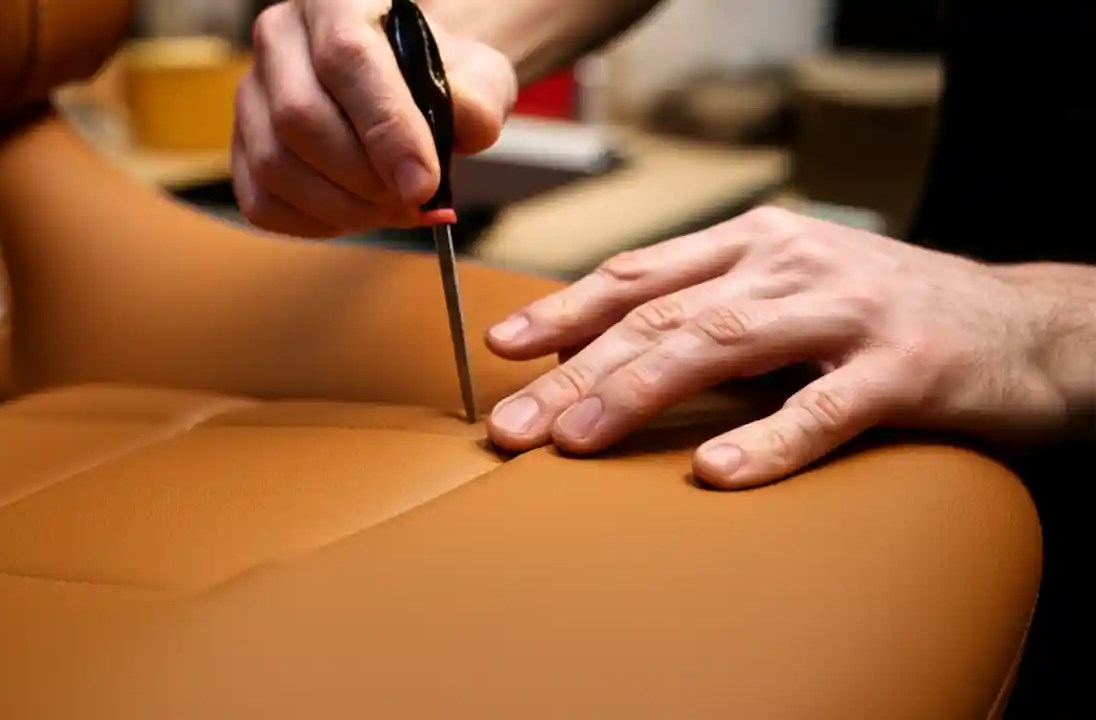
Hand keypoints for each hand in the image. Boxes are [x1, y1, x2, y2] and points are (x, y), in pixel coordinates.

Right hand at [233, 0, 516, 236]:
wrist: (403, 88)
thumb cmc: (435, 78)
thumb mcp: (476, 76)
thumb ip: (478, 99)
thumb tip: (466, 127)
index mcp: (334, 0)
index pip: (346, 59)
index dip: (385, 129)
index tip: (422, 183)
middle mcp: (280, 37)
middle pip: (299, 118)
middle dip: (364, 178)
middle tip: (413, 200)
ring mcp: (251, 94)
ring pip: (275, 165)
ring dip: (343, 207)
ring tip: (392, 209)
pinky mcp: (241, 148)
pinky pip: (263, 202)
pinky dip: (317, 224)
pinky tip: (359, 215)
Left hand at [484, 207, 1066, 488]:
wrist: (1024, 322)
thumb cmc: (882, 313)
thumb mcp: (786, 292)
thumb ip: (708, 312)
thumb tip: (604, 360)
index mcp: (754, 243)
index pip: (639, 274)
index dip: (565, 310)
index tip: (503, 349)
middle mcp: (790, 264)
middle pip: (660, 315)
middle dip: (577, 371)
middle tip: (516, 426)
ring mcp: (847, 311)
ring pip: (723, 346)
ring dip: (639, 394)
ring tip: (578, 440)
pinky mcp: (904, 367)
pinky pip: (823, 408)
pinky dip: (765, 441)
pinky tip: (714, 472)